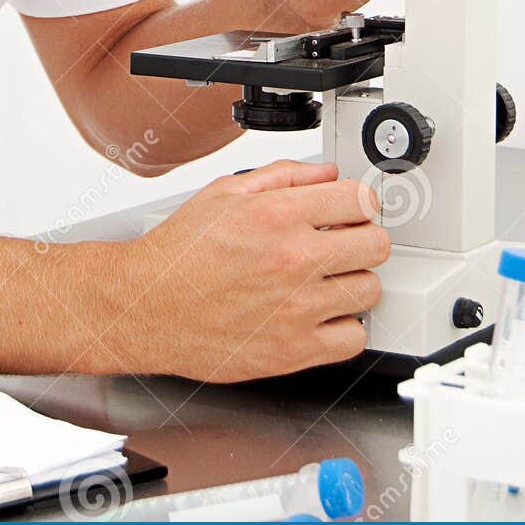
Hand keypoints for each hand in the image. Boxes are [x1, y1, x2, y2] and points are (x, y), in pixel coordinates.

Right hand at [109, 160, 390, 381]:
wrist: (147, 308)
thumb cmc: (179, 254)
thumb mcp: (225, 192)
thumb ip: (283, 175)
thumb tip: (325, 173)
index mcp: (279, 215)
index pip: (360, 200)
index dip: (360, 202)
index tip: (354, 210)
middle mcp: (294, 259)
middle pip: (376, 245)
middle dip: (362, 239)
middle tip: (345, 244)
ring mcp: (298, 308)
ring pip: (370, 290)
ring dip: (354, 283)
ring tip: (330, 280)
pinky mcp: (294, 351)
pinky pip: (354, 339)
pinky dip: (345, 328)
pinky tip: (324, 315)